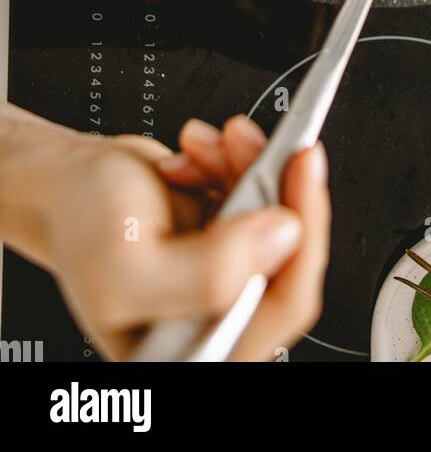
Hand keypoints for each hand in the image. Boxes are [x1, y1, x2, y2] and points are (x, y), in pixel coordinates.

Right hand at [0, 106, 329, 360]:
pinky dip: (233, 158)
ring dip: (248, 163)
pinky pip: (262, 188)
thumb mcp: (127, 267)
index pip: (280, 307)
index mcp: (195, 348)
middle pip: (288, 255)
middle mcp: (218, 314)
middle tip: (259, 144)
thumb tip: (281, 240)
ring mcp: (230, 270)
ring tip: (205, 146)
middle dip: (272, 186)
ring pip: (278, 212)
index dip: (303, 238)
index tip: (301, 173)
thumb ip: (209, 273)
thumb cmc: (78, 225)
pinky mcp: (233, 233)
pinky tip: (195, 154)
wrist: (64, 182)